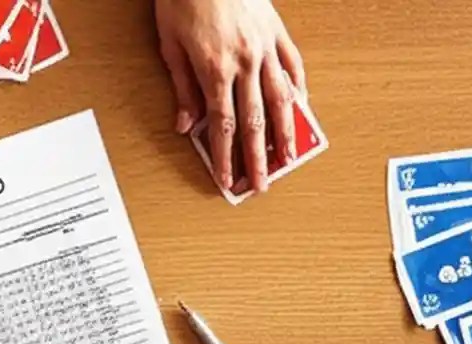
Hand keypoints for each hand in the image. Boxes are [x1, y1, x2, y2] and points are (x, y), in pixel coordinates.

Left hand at [154, 0, 305, 192]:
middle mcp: (245, 61)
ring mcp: (266, 47)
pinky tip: (301, 108)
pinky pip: (294, 66)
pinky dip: (299, 90)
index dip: (227, 157)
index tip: (229, 179)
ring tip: (289, 158)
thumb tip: (187, 125)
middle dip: (258, 157)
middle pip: (255, 121)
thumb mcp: (170, 44)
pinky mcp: (277, 31)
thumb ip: (182, 88)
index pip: (223, 126)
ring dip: (285, 133)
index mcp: (215, 68)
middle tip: (262, 183)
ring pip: (281, 98)